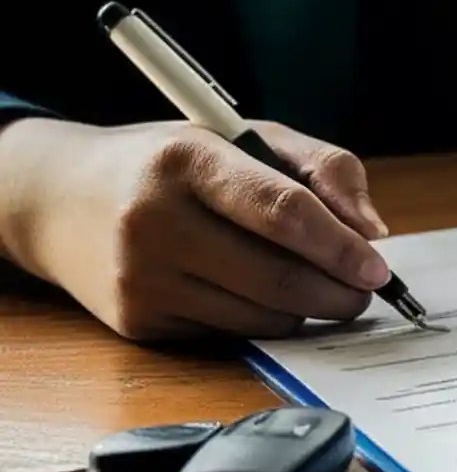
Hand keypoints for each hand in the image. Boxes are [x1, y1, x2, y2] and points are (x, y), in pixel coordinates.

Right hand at [0, 117, 390, 339]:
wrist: (63, 199)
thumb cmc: (176, 165)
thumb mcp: (247, 138)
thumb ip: (324, 169)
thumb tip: (373, 230)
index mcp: (188, 160)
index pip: (283, 212)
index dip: (340, 247)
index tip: (377, 268)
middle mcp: (156, 220)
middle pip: (279, 279)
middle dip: (339, 293)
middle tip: (363, 290)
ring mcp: (143, 278)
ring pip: (264, 317)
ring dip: (307, 310)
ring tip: (314, 286)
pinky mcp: (139, 321)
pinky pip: (233, 334)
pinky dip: (263, 319)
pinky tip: (254, 291)